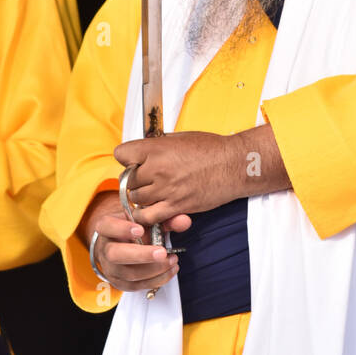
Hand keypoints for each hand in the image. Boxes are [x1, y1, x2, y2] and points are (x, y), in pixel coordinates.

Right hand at [78, 189, 190, 293]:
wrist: (121, 245)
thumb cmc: (134, 229)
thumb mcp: (145, 219)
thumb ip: (165, 220)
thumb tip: (184, 221)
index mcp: (107, 227)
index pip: (107, 226)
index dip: (122, 229)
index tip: (140, 230)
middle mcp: (105, 249)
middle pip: (116, 255)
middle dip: (141, 255)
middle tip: (162, 252)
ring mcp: (111, 268)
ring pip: (129, 273)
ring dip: (154, 269)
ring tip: (173, 260)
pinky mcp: (121, 283)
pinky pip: (138, 285)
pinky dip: (157, 279)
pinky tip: (170, 270)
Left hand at [114, 131, 242, 227]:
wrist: (234, 165)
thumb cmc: (212, 148)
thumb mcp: (181, 137)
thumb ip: (159, 144)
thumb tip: (147, 149)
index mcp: (156, 148)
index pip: (121, 154)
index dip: (127, 158)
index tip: (134, 161)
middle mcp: (157, 169)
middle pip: (127, 180)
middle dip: (134, 180)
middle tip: (145, 180)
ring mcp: (166, 189)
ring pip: (135, 199)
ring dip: (140, 198)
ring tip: (151, 194)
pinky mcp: (176, 206)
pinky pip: (148, 217)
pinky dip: (145, 216)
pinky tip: (151, 210)